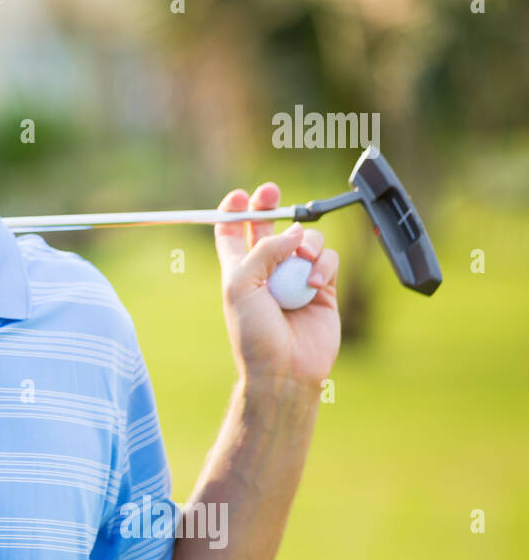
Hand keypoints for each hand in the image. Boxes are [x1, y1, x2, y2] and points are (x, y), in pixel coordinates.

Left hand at [214, 184, 341, 387]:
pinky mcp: (324, 288)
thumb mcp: (241, 284)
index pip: (231, 234)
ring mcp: (296, 278)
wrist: (285, 368)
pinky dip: (323, 264)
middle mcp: (267, 271)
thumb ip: (264, 249)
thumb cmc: (254, 332)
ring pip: (305, 240)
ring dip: (305, 244)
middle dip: (271, 207)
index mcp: (238, 270)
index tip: (239, 195)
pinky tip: (315, 283)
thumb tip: (296, 233)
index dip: (233, 212)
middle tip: (272, 192)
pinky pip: (328, 259)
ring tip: (302, 263)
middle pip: (269, 228)